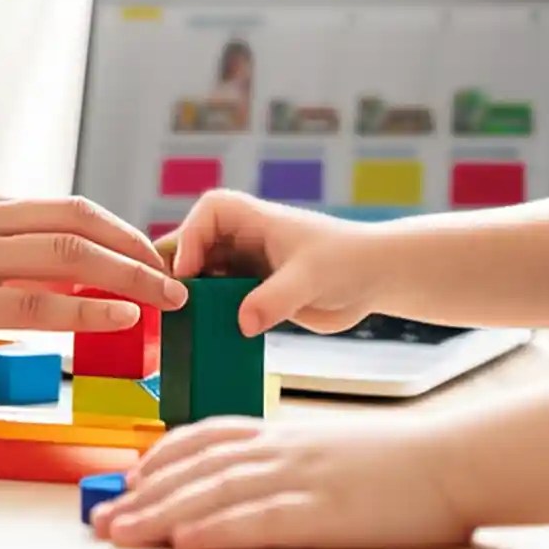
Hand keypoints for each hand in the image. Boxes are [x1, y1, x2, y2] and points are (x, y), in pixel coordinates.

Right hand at [0, 192, 189, 388]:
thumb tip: (66, 275)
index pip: (67, 209)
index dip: (121, 234)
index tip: (155, 264)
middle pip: (77, 220)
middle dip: (137, 250)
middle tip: (176, 281)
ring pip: (65, 254)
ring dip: (127, 277)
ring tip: (166, 302)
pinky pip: (34, 302)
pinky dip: (86, 310)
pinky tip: (119, 318)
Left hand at [90, 416, 471, 548]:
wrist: (452, 460)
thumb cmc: (393, 461)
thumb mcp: (324, 447)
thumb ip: (280, 457)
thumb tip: (240, 479)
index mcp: (279, 433)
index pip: (203, 438)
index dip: (160, 459)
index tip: (130, 478)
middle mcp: (278, 450)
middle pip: (196, 471)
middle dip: (144, 497)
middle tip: (103, 519)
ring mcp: (299, 478)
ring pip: (214, 494)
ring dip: (162, 514)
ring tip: (124, 532)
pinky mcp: (324, 511)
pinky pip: (261, 519)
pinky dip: (219, 529)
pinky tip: (187, 539)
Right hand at [155, 189, 386, 335]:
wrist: (376, 279)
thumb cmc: (349, 260)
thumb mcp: (309, 278)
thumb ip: (275, 299)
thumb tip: (243, 322)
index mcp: (251, 217)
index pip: (207, 214)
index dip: (189, 239)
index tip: (188, 272)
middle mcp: (240, 238)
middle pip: (192, 246)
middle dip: (178, 271)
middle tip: (171, 303)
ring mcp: (242, 265)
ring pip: (200, 276)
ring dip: (190, 298)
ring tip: (182, 324)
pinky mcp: (248, 292)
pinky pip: (216, 301)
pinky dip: (207, 316)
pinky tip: (204, 335)